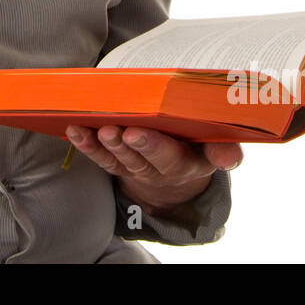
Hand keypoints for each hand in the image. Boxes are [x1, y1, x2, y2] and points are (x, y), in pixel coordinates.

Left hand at [65, 125, 241, 213]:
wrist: (178, 175)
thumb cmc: (198, 147)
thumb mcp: (215, 153)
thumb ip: (223, 152)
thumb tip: (230, 156)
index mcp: (186, 162)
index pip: (170, 156)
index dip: (153, 146)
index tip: (137, 132)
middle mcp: (158, 168)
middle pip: (141, 158)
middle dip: (127, 144)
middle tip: (116, 130)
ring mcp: (135, 167)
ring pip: (119, 159)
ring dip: (105, 145)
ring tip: (94, 130)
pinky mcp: (118, 165)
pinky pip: (101, 159)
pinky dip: (86, 145)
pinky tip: (73, 131)